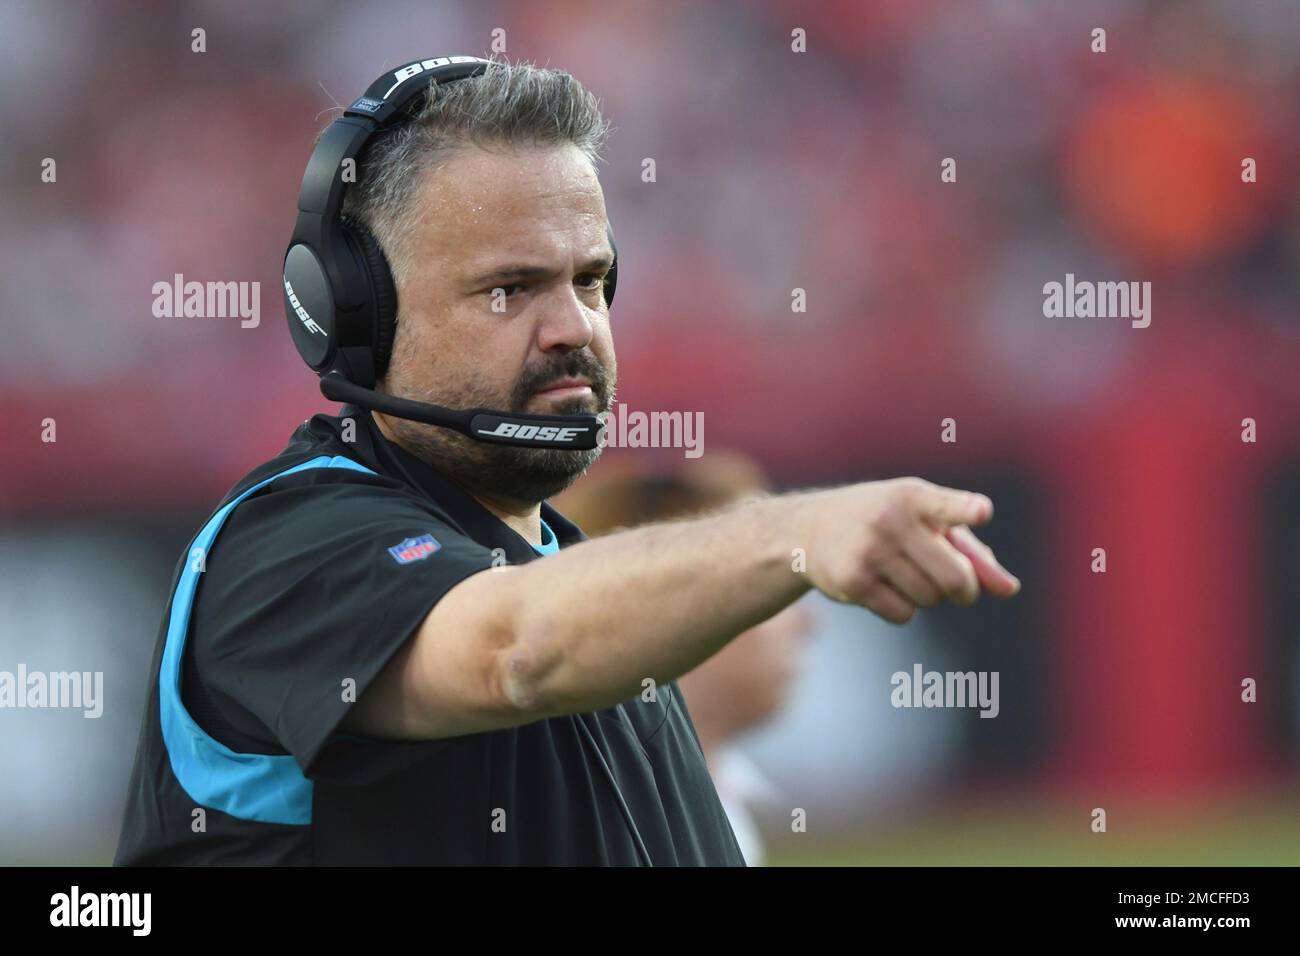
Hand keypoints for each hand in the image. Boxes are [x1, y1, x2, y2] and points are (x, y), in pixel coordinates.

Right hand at [795, 477, 1019, 623]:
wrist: (809, 531)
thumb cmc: (883, 522)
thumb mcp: (922, 521)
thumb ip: (969, 551)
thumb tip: (1010, 590)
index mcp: (912, 496)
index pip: (947, 505)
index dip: (966, 510)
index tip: (981, 512)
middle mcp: (890, 521)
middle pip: (955, 579)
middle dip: (965, 590)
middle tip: (958, 588)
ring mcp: (869, 552)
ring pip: (930, 599)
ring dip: (928, 596)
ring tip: (904, 575)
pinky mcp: (853, 582)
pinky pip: (903, 614)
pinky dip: (902, 608)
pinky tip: (881, 588)